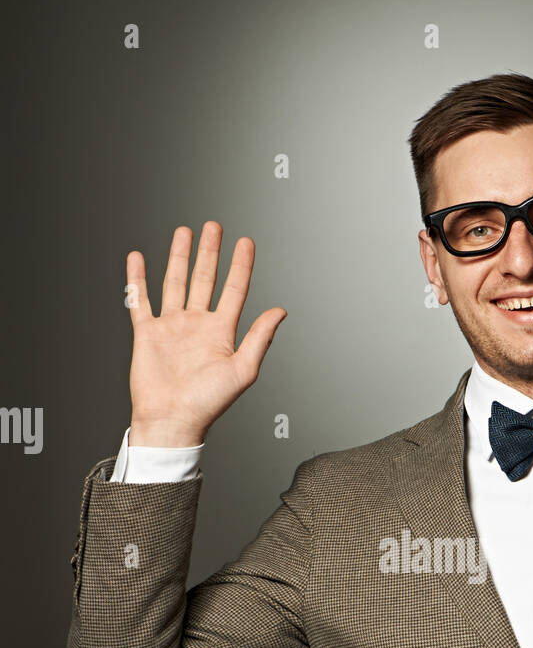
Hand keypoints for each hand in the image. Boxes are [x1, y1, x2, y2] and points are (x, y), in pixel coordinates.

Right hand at [126, 221, 286, 445]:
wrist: (172, 420)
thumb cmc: (208, 403)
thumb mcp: (243, 370)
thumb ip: (260, 338)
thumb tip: (280, 311)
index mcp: (221, 333)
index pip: (235, 290)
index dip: (241, 265)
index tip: (246, 242)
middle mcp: (196, 325)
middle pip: (205, 279)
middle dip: (210, 252)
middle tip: (214, 227)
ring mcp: (171, 327)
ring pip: (176, 283)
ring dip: (180, 257)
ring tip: (184, 232)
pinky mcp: (147, 333)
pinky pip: (140, 300)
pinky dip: (137, 279)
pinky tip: (138, 259)